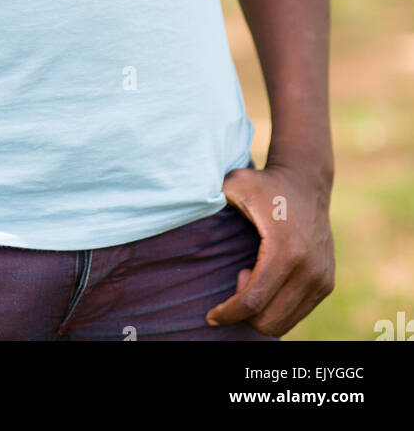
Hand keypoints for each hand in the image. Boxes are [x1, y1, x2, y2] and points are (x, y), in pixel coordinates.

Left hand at [205, 163, 333, 336]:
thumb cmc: (264, 184)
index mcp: (286, 250)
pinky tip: (268, 280)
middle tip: (239, 276)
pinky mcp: (327, 282)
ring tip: (253, 276)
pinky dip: (276, 308)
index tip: (211, 315)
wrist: (306, 181)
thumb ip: (210, 196)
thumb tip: (176, 205)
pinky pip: (297, 314)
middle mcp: (309, 269)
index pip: (253, 300)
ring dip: (261, 310)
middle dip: (245, 311)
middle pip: (268, 320)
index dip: (228, 313)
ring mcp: (321, 278)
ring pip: (284, 323)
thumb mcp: (235, 184)